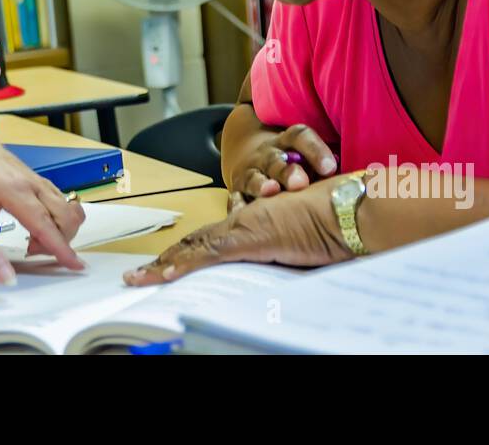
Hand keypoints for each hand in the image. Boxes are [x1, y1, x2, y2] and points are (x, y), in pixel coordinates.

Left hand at [0, 127, 85, 269]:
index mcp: (13, 189)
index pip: (45, 224)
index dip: (61, 247)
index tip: (75, 264)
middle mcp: (31, 182)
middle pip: (66, 216)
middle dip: (62, 241)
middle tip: (33, 252)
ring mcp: (35, 179)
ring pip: (67, 207)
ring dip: (60, 230)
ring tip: (31, 242)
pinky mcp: (34, 178)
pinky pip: (58, 200)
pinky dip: (57, 218)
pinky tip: (35, 228)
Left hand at [123, 180, 353, 285]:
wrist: (350, 209)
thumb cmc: (339, 222)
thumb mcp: (307, 243)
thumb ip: (288, 253)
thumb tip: (286, 268)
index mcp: (258, 219)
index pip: (214, 237)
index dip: (189, 250)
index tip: (170, 263)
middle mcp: (246, 218)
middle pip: (197, 241)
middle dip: (167, 258)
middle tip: (140, 273)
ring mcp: (246, 226)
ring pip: (194, 247)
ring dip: (164, 265)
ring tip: (138, 279)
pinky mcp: (250, 237)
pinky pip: (209, 254)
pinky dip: (185, 265)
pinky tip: (164, 277)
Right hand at [226, 123, 336, 209]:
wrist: (252, 154)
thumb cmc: (296, 163)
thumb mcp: (310, 156)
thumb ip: (329, 166)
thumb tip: (367, 183)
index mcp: (289, 142)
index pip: (301, 136)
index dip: (315, 150)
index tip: (330, 168)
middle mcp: (268, 154)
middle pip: (277, 158)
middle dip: (288, 171)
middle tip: (301, 183)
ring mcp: (250, 170)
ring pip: (254, 176)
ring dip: (261, 184)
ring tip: (271, 191)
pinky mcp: (237, 188)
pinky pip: (235, 196)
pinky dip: (237, 205)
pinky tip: (241, 212)